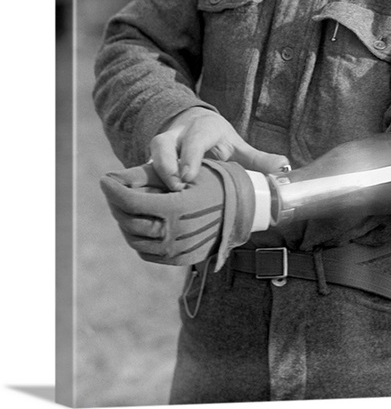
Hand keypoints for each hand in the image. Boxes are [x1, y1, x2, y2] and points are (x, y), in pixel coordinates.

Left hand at [100, 159, 255, 267]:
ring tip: (124, 203)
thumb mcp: (185, 173)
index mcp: (177, 208)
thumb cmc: (215, 183)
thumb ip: (149, 175)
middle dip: (115, 202)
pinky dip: (137, 235)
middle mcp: (175, 233)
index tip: (104, 178)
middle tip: (112, 189)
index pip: (131, 202)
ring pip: (134, 238)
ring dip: (123, 219)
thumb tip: (113, 176)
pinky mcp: (179, 259)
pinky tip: (140, 220)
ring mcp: (177, 250)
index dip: (113, 190)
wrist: (244, 209)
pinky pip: (146, 251)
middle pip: (128, 220)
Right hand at [149, 107, 289, 190]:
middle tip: (175, 189)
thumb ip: (258, 159)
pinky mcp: (150, 161)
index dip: (190, 156)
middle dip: (166, 165)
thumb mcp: (238, 146)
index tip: (187, 177)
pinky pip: (141, 172)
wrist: (193, 125)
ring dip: (152, 177)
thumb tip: (284, 168)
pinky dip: (141, 188)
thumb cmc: (218, 140)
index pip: (195, 138)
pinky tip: (146, 208)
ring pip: (148, 155)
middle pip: (163, 143)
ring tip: (159, 202)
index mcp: (203, 129)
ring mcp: (161, 148)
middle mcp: (178, 135)